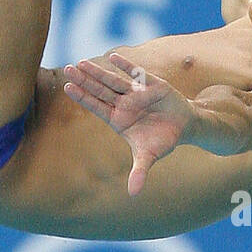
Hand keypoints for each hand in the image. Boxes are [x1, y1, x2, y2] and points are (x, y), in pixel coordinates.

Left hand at [63, 52, 192, 195]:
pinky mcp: (152, 84)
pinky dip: (127, 66)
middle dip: (84, 80)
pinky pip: (137, 74)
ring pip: (114, 81)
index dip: (82, 97)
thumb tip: (133, 194)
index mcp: (118, 119)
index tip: (67, 87)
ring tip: (81, 62)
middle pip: (100, 90)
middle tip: (67, 69)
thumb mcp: (149, 156)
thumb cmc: (162, 140)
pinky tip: (114, 57)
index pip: (96, 106)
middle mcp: (123, 103)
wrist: (185, 126)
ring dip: (99, 72)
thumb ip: (140, 171)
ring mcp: (136, 93)